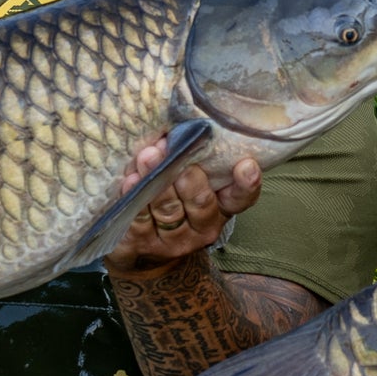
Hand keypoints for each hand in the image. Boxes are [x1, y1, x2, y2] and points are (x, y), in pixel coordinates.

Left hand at [102, 140, 262, 278]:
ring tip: (148, 156)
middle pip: (200, 202)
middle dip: (189, 177)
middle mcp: (203, 226)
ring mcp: (174, 239)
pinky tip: (130, 181)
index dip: (246, 183)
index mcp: (221, 207)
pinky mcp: (144, 244)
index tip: (246, 164)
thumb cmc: (173, 202)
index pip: (241, 198)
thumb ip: (193, 159)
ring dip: (158, 181)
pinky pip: (140, 220)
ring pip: (169, 210)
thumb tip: (177, 124)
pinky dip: (135, 198)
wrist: (143, 252)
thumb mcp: (191, 183)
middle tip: (177, 152)